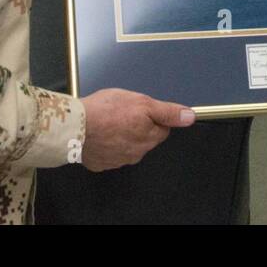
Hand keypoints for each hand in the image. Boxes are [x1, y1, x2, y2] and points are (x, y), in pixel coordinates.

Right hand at [80, 88, 194, 171]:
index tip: (140, 109)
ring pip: (127, 147)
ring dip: (122, 136)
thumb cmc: (108, 110)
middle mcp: (136, 154)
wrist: (76, 127)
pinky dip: (106, 145)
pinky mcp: (100, 164)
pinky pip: (109, 154)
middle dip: (138, 127)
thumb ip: (168, 112)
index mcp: (149, 138)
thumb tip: (190, 117)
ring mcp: (117, 161)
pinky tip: (99, 134)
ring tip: (108, 122)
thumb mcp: (142, 103)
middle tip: (122, 113)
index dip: (153, 117)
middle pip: (145, 139)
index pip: (162, 129)